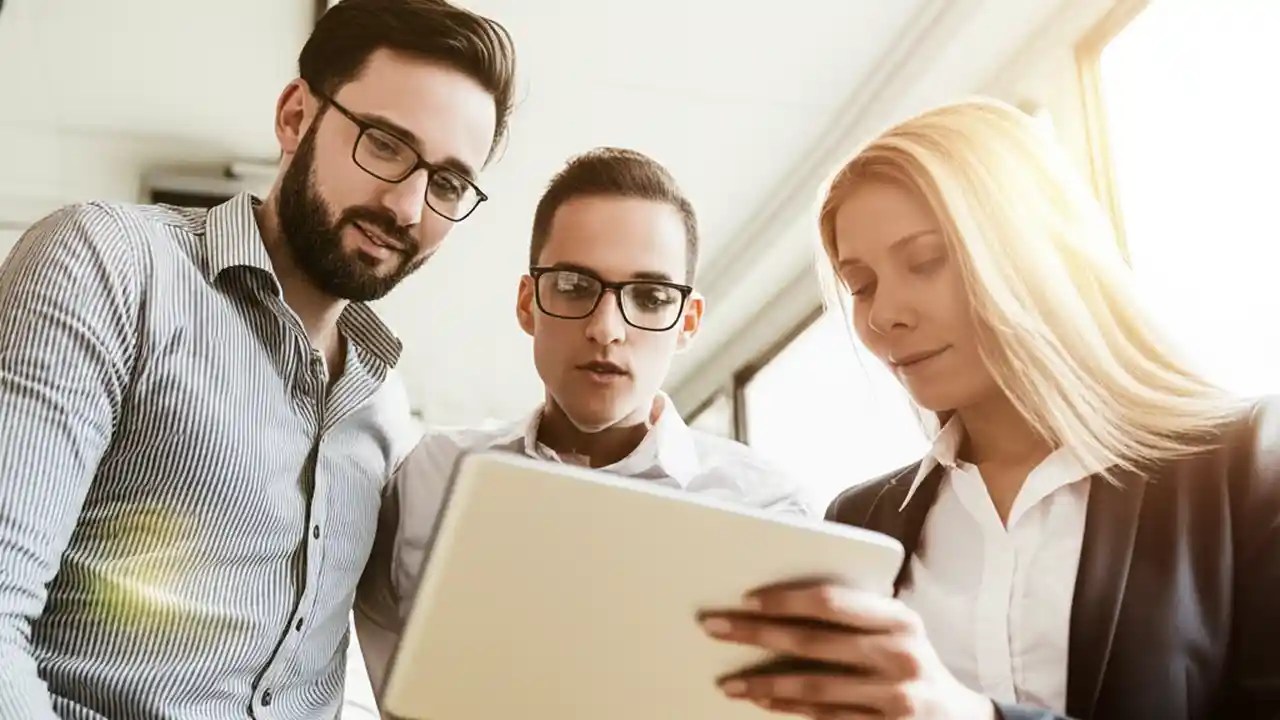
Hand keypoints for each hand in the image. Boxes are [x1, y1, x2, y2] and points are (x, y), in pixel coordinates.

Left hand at [698, 581, 993, 719]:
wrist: (960, 718)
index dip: (785, 599)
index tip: (746, 598)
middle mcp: (900, 654)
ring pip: (814, 687)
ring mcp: (895, 696)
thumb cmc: (911, 662)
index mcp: (899, 618)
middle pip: (813, 641)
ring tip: (727, 682)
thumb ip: (855, 616)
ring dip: (763, 683)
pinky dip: (788, 710)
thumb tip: (779, 603)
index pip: (832, 601)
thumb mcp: (897, 630)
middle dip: (756, 633)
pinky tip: (761, 702)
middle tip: (714, 627)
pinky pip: (825, 718)